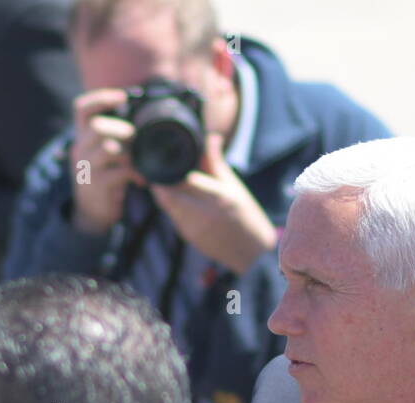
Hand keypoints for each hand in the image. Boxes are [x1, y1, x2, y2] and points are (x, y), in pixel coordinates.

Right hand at [70, 88, 144, 234]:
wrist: (92, 213)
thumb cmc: (105, 177)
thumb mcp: (104, 154)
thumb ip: (116, 136)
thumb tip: (144, 116)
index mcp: (82, 138)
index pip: (82, 109)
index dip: (101, 98)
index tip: (123, 96)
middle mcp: (80, 150)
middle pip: (96, 127)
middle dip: (121, 130)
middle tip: (135, 140)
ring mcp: (86, 169)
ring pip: (109, 149)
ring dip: (130, 153)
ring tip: (139, 163)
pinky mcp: (97, 186)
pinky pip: (120, 172)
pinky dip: (136, 174)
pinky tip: (141, 180)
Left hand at [150, 132, 277, 274]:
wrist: (253, 254)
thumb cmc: (247, 216)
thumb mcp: (234, 187)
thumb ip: (216, 163)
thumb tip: (211, 137)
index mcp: (218, 196)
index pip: (184, 179)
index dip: (169, 169)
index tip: (166, 159)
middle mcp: (204, 212)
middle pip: (167, 194)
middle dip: (161, 182)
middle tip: (162, 171)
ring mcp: (194, 227)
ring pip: (167, 206)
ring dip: (165, 194)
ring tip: (170, 184)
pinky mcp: (189, 237)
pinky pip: (173, 217)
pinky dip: (172, 207)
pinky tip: (179, 202)